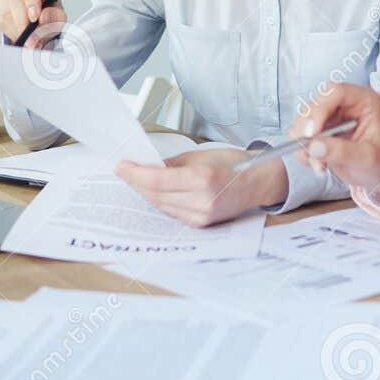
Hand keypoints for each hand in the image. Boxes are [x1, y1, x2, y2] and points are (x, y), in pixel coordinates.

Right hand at [0, 0, 65, 46]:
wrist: (38, 17)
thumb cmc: (49, 11)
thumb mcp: (59, 16)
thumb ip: (55, 16)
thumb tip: (44, 16)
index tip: (34, 17)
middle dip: (23, 21)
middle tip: (31, 37)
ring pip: (6, 10)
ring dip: (17, 28)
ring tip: (28, 36)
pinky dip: (9, 29)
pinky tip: (19, 30)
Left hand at [115, 148, 286, 227]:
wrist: (257, 183)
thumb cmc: (234, 165)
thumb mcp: (201, 156)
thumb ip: (173, 164)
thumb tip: (148, 167)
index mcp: (201, 179)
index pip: (156, 180)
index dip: (135, 173)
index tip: (122, 166)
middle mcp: (201, 201)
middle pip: (155, 195)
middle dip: (136, 182)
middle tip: (124, 171)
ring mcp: (201, 216)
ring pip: (161, 206)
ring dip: (145, 193)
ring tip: (135, 179)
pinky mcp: (201, 223)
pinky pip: (172, 213)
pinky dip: (160, 201)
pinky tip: (153, 192)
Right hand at [287, 82, 379, 201]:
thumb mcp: (367, 158)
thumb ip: (342, 152)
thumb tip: (313, 147)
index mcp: (362, 99)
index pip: (335, 92)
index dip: (320, 109)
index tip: (311, 133)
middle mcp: (343, 104)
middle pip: (313, 105)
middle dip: (307, 131)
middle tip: (310, 153)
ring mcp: (329, 117)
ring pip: (303, 121)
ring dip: (303, 144)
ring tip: (319, 166)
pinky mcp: (319, 131)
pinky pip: (301, 136)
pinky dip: (303, 151)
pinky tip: (317, 164)